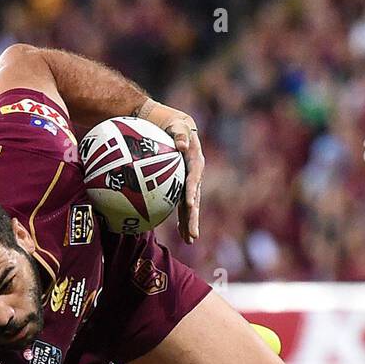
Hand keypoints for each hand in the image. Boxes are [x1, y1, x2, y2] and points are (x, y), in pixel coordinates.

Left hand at [141, 101, 203, 243]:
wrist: (170, 125)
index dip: (191, 191)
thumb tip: (181, 143)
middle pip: (195, 198)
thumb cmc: (169, 122)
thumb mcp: (175, 122)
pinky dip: (182, 218)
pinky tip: (179, 233)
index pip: (193, 178)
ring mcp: (189, 182)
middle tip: (193, 235)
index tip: (187, 204)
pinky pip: (180, 203)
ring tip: (190, 240)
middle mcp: (195, 174)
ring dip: (190, 223)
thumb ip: (178, 132)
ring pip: (190, 205)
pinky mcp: (182, 186)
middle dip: (194, 217)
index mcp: (194, 160)